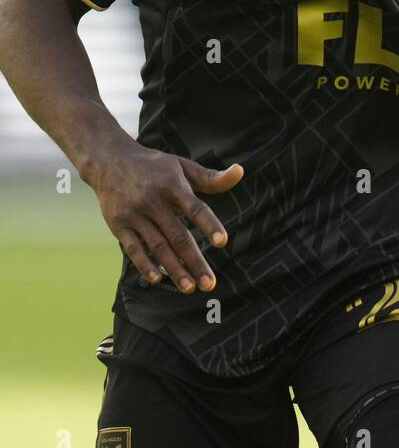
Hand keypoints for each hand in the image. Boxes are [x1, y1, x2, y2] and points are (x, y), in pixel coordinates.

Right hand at [86, 142, 242, 293]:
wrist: (109, 160)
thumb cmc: (154, 166)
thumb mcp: (182, 166)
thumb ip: (210, 178)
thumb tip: (240, 172)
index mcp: (172, 185)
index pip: (195, 207)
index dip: (209, 224)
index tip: (222, 242)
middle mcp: (153, 200)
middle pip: (178, 236)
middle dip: (194, 261)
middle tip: (210, 283)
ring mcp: (135, 214)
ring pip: (158, 246)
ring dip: (174, 269)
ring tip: (190, 288)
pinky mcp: (118, 225)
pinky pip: (133, 248)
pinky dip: (145, 265)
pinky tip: (159, 279)